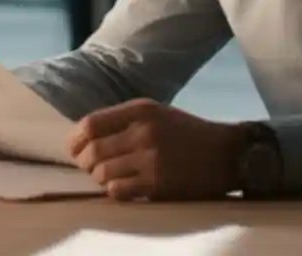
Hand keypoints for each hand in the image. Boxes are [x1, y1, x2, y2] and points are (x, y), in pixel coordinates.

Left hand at [69, 98, 247, 200]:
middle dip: (85, 162)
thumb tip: (85, 136)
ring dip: (101, 179)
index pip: (91, 124)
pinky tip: (125, 187)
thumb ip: (123, 120)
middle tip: (92, 167)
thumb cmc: (187, 133)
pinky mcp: (157, 184)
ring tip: (112, 177)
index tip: (75, 149)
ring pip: (101, 173)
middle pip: (92, 151)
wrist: (227, 154)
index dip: (76, 140)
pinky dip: (115, 191)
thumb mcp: (156, 113)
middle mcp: (143, 132)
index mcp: (140, 110)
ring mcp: (150, 159)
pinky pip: (117, 191)